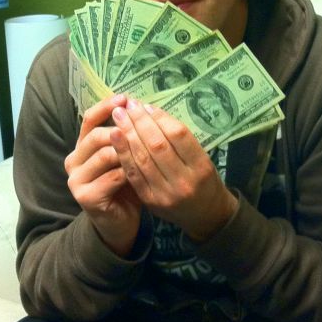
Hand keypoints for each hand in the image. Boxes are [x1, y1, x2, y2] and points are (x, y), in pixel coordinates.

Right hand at [65, 94, 141, 256]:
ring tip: (148, 151)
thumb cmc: (126, 186)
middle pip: (96, 135)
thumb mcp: (126, 156)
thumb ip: (126, 135)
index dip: (106, 106)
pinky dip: (130, 172)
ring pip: (105, 154)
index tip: (125, 98)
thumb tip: (138, 105)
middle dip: (122, 129)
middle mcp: (74, 161)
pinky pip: (112, 176)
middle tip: (142, 126)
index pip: (89, 119)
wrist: (120, 223)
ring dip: (128, 150)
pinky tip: (144, 173)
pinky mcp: (86, 197)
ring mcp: (77, 180)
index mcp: (82, 147)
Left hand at [110, 98, 237, 241]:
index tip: (146, 105)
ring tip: (118, 117)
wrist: (205, 216)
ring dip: (128, 135)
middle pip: (158, 145)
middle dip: (140, 122)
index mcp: (201, 167)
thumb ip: (181, 140)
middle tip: (128, 106)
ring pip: (143, 159)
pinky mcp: (151, 201)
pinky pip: (134, 174)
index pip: (179, 135)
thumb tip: (151, 112)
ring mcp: (166, 193)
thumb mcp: (203, 158)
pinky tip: (116, 138)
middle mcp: (184, 181)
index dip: (160, 117)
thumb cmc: (205, 180)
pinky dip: (124, 154)